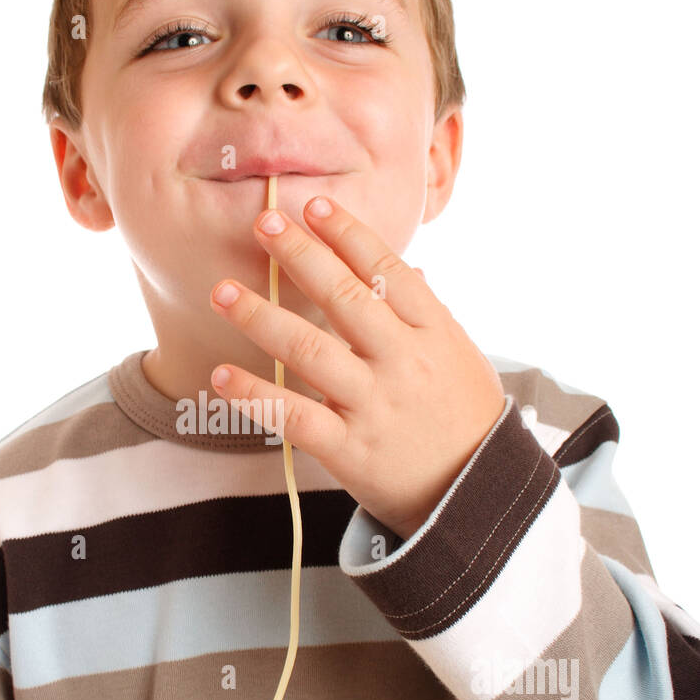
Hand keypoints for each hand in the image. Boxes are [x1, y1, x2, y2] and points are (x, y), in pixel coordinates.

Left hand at [208, 196, 505, 540]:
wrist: (476, 495)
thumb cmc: (464, 417)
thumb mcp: (459, 356)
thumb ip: (427, 314)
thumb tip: (408, 269)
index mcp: (433, 333)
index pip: (386, 270)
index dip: (347, 234)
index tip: (313, 205)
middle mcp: (402, 363)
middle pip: (344, 298)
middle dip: (299, 255)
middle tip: (263, 223)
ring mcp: (374, 406)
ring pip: (310, 351)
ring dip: (261, 318)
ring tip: (223, 293)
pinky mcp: (349, 450)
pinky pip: (294, 417)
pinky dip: (256, 396)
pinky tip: (223, 376)